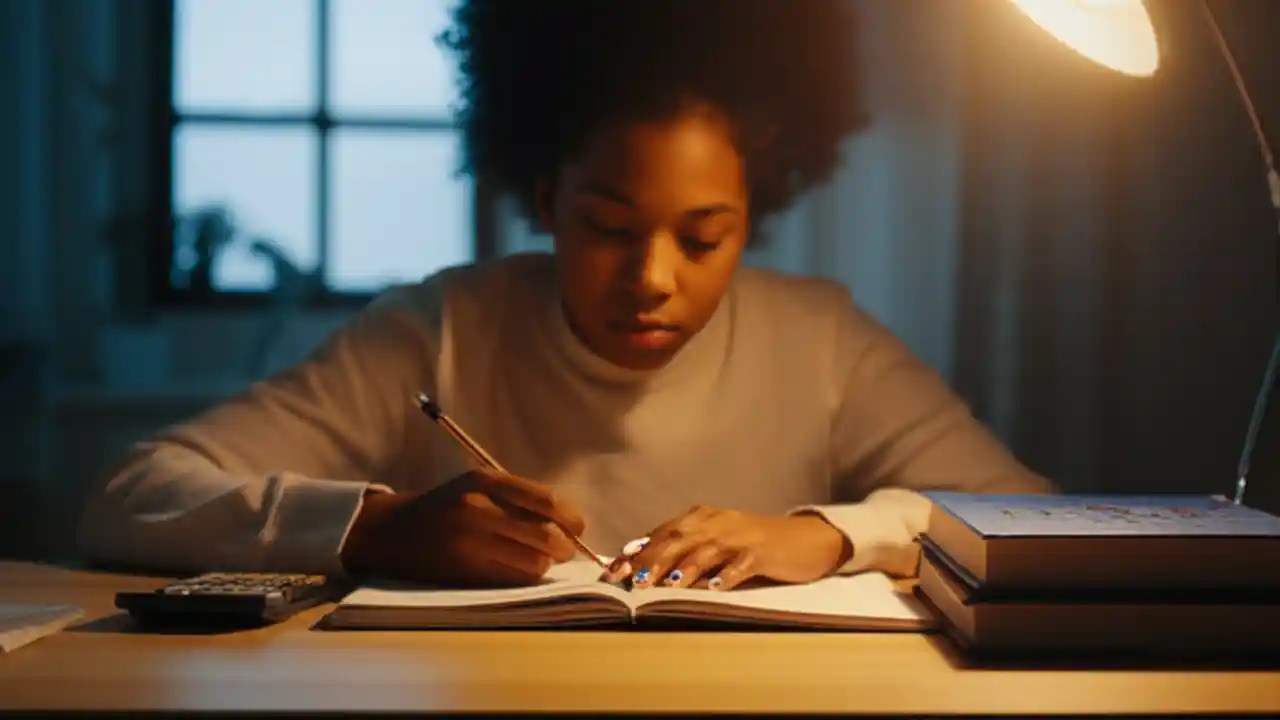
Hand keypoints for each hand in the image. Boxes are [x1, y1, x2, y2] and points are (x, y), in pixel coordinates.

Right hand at [339, 469, 586, 585]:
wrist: (392, 531)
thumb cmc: (446, 506)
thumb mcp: (478, 487)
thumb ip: (518, 498)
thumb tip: (568, 522)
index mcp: (486, 481)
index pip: (546, 501)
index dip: (572, 518)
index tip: (579, 527)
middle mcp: (479, 508)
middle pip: (546, 536)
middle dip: (564, 547)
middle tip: (565, 550)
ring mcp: (471, 541)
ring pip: (533, 561)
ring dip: (545, 564)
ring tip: (539, 560)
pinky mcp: (465, 569)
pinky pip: (512, 577)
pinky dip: (525, 576)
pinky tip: (520, 569)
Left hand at [603, 506, 850, 590]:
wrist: (802, 540)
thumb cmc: (752, 545)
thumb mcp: (714, 542)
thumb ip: (682, 549)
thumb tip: (641, 563)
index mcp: (702, 518)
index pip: (663, 533)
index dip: (638, 552)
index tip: (614, 571)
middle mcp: (717, 522)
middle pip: (680, 538)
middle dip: (655, 559)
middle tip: (635, 580)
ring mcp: (740, 536)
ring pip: (707, 550)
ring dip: (687, 567)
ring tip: (669, 585)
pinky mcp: (762, 552)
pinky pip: (742, 563)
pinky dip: (728, 574)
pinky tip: (717, 587)